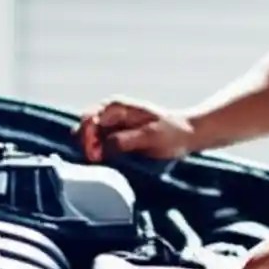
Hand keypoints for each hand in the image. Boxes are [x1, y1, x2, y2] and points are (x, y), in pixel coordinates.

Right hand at [74, 97, 196, 162]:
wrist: (185, 135)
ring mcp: (110, 125)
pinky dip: (97, 154)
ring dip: (91, 151)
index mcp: (116, 106)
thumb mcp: (149, 137)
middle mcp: (109, 113)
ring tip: (103, 162)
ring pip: (87, 137)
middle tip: (98, 161)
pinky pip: (97, 145)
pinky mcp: (113, 137)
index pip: (88, 119)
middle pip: (83, 127)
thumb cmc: (170, 133)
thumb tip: (101, 148)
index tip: (96, 155)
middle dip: (86, 145)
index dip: (88, 137)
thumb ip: (124, 140)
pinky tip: (105, 162)